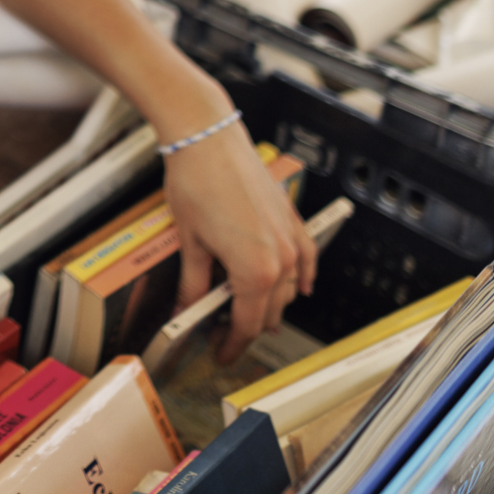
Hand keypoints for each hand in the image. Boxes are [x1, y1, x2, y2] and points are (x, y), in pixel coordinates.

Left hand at [162, 118, 317, 363]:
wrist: (209, 138)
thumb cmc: (195, 183)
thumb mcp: (189, 243)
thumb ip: (194, 285)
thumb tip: (187, 313)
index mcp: (254, 272)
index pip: (246, 325)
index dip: (232, 344)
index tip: (219, 355)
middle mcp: (281, 260)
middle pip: (269, 311)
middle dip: (246, 327)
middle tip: (221, 333)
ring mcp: (291, 239)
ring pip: (287, 289)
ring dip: (270, 304)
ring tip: (248, 312)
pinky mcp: (292, 219)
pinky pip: (307, 259)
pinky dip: (303, 276)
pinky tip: (301, 288)